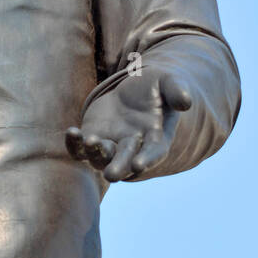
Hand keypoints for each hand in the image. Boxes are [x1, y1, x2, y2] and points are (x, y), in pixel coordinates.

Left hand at [66, 70, 191, 181]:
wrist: (132, 90)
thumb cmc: (155, 88)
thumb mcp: (167, 82)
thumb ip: (177, 91)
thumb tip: (186, 102)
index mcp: (156, 138)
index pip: (153, 153)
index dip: (147, 160)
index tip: (138, 165)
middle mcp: (132, 147)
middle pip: (124, 161)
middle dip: (118, 167)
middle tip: (111, 174)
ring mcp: (110, 144)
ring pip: (100, 158)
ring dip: (95, 154)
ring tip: (90, 141)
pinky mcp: (91, 137)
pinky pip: (80, 148)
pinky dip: (75, 144)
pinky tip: (71, 132)